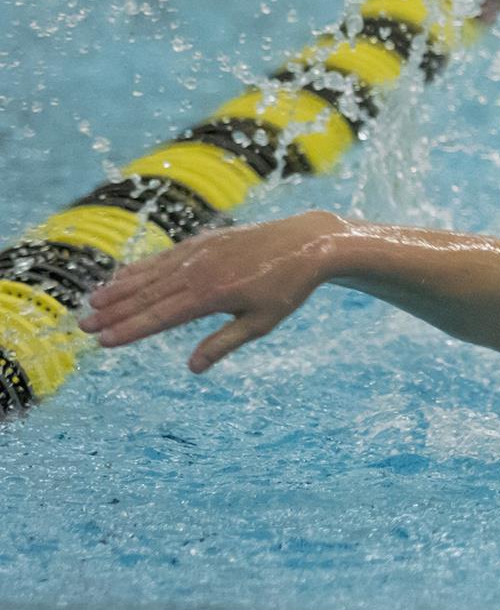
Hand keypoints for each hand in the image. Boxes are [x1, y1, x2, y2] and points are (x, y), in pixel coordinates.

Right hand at [81, 211, 345, 372]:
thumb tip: (192, 368)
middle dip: (114, 312)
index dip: (131, 330)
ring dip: (120, 289)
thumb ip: (224, 343)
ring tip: (92, 303)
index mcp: (213, 295)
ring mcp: (199, 252)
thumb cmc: (287, 289)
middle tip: (83, 327)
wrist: (307, 243)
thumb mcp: (261, 322)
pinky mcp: (203, 241)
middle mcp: (200, 271)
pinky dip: (141, 268)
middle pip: (148, 296)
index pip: (162, 317)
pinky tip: (123, 277)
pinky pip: (164, 257)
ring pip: (151, 274)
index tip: (104, 341)